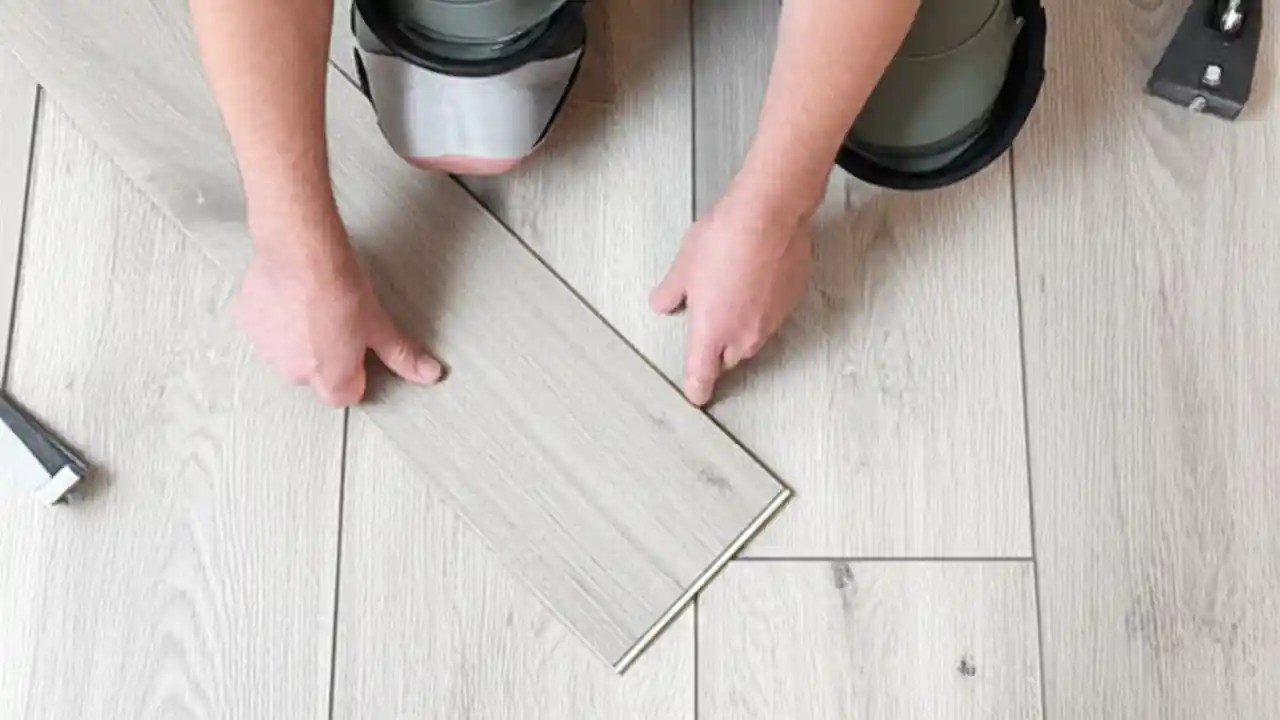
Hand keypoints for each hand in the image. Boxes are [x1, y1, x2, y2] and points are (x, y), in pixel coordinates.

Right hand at [235, 227, 441, 406]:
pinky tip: (290, 293)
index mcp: (329, 379)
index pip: (345, 394)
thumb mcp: (379, 325)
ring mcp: (266, 350)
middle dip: (324, 353)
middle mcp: (294, 373)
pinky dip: (275, 316)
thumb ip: (402, 355)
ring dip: (296, 335)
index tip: (357, 348)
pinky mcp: (247, 323)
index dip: (355, 372)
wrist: (301, 252)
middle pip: (314, 373)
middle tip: (336, 319)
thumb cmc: (340, 289)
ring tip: (312, 303)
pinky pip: (265, 328)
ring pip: (286, 351)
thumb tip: (430, 373)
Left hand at [650, 186, 812, 405]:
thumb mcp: (683, 267)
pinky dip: (761, 305)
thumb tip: (664, 302)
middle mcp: (743, 334)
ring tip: (731, 290)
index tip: (696, 395)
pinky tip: (754, 279)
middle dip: (718, 347)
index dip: (697, 388)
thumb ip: (670, 293)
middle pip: (728, 358)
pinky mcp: (791, 302)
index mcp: (711, 331)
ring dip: (740, 324)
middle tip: (709, 320)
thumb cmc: (726, 238)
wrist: (768, 215)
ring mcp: (771, 320)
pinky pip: (772, 315)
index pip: (702, 376)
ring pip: (751, 336)